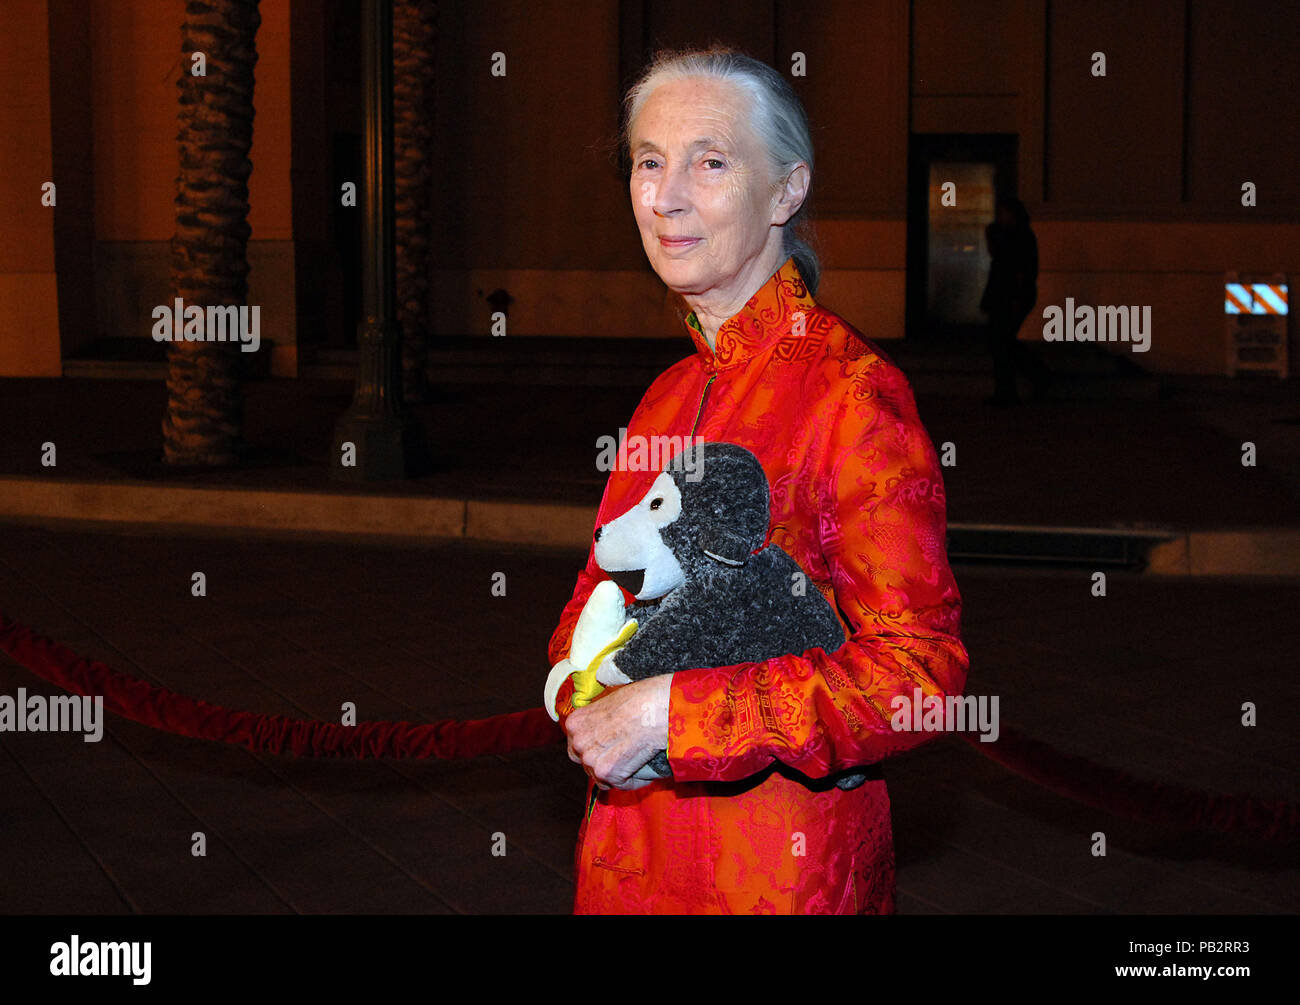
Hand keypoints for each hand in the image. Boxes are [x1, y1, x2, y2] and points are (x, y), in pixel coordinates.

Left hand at [564, 674, 671, 790]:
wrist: (658, 706)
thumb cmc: (641, 699)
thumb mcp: (610, 702)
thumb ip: (599, 720)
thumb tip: (603, 732)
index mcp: (575, 723)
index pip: (578, 748)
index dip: (596, 750)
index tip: (611, 749)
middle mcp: (578, 741)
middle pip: (588, 765)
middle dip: (606, 764)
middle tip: (626, 754)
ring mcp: (591, 758)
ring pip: (603, 778)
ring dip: (621, 773)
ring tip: (638, 758)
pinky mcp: (607, 772)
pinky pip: (621, 784)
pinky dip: (634, 779)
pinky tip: (644, 763)